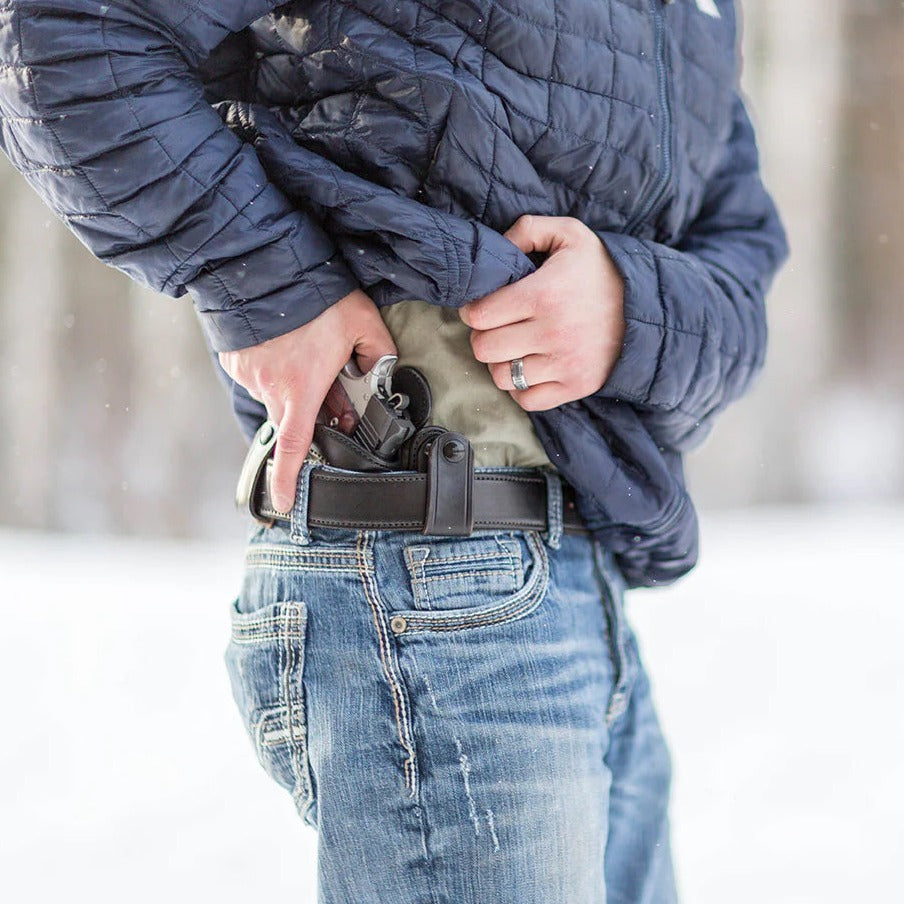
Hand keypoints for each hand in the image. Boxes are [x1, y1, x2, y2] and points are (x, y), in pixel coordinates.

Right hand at [219, 289, 396, 513]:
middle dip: (315, 410)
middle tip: (335, 387)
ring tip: (309, 349)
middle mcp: (270, 388)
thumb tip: (382, 373)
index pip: (295, 447)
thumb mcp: (363, 323)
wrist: (263, 264)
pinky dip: (276, 367)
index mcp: (301, 389)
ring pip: (278, 394)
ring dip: (295, 384)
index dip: (288, 480)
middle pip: (294, 417)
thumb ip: (379, 353)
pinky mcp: (235, 360)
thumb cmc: (316, 294)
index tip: (285, 504)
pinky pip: (260, 375)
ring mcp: (249, 374)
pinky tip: (288, 342)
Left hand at [459, 214, 625, 409]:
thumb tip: (497, 247)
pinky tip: (530, 367)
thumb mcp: (569, 233)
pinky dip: (521, 388)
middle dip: (484, 336)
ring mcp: (565, 364)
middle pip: (485, 349)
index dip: (474, 310)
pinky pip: (527, 400)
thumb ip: (527, 229)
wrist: (647, 305)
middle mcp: (553, 333)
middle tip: (497, 327)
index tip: (481, 307)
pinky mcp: (576, 386)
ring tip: (514, 348)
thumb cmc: (599, 268)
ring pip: (502, 377)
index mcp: (544, 294)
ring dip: (501, 363)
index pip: (480, 316)